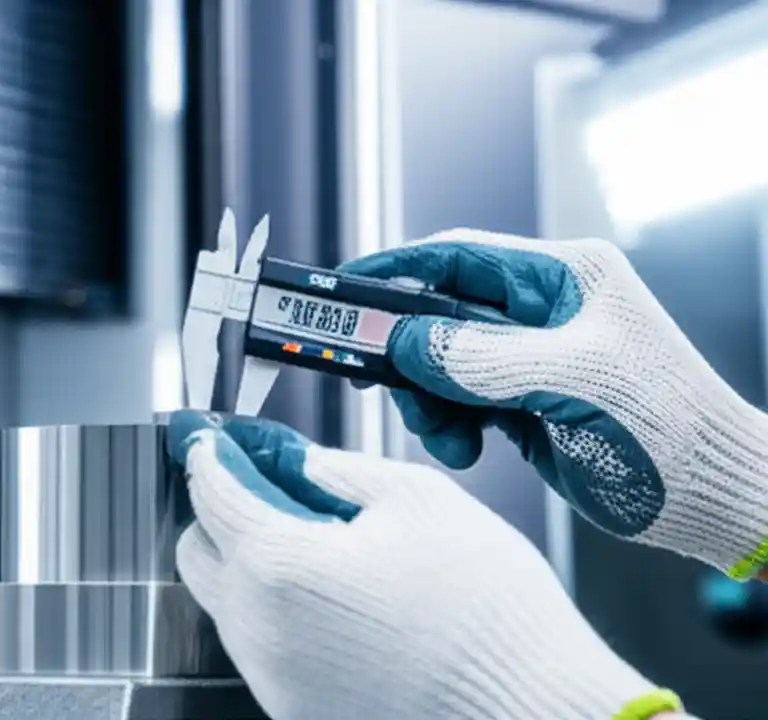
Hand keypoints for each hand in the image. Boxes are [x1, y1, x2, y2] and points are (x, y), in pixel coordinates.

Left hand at [168, 410, 681, 719]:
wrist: (531, 712)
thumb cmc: (487, 613)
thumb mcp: (419, 500)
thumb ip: (340, 471)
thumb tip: (299, 463)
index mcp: (278, 565)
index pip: (209, 493)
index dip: (209, 453)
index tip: (212, 438)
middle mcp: (259, 629)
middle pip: (199, 552)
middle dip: (222, 511)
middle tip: (266, 487)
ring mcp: (274, 678)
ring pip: (229, 603)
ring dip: (253, 564)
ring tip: (322, 544)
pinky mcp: (295, 709)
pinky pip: (264, 646)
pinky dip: (280, 611)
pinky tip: (338, 597)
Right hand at [342, 230, 767, 578]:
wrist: (708, 499)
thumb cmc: (666, 429)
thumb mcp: (569, 382)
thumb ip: (480, 357)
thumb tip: (405, 341)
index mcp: (563, 278)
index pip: (457, 256)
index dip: (394, 269)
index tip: (343, 285)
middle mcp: (542, 311)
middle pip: (438, 313)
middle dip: (408, 353)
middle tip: (382, 384)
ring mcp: (530, 359)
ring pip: (439, 364)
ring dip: (427, 400)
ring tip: (447, 436)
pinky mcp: (523, 404)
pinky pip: (457, 403)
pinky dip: (448, 427)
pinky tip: (468, 449)